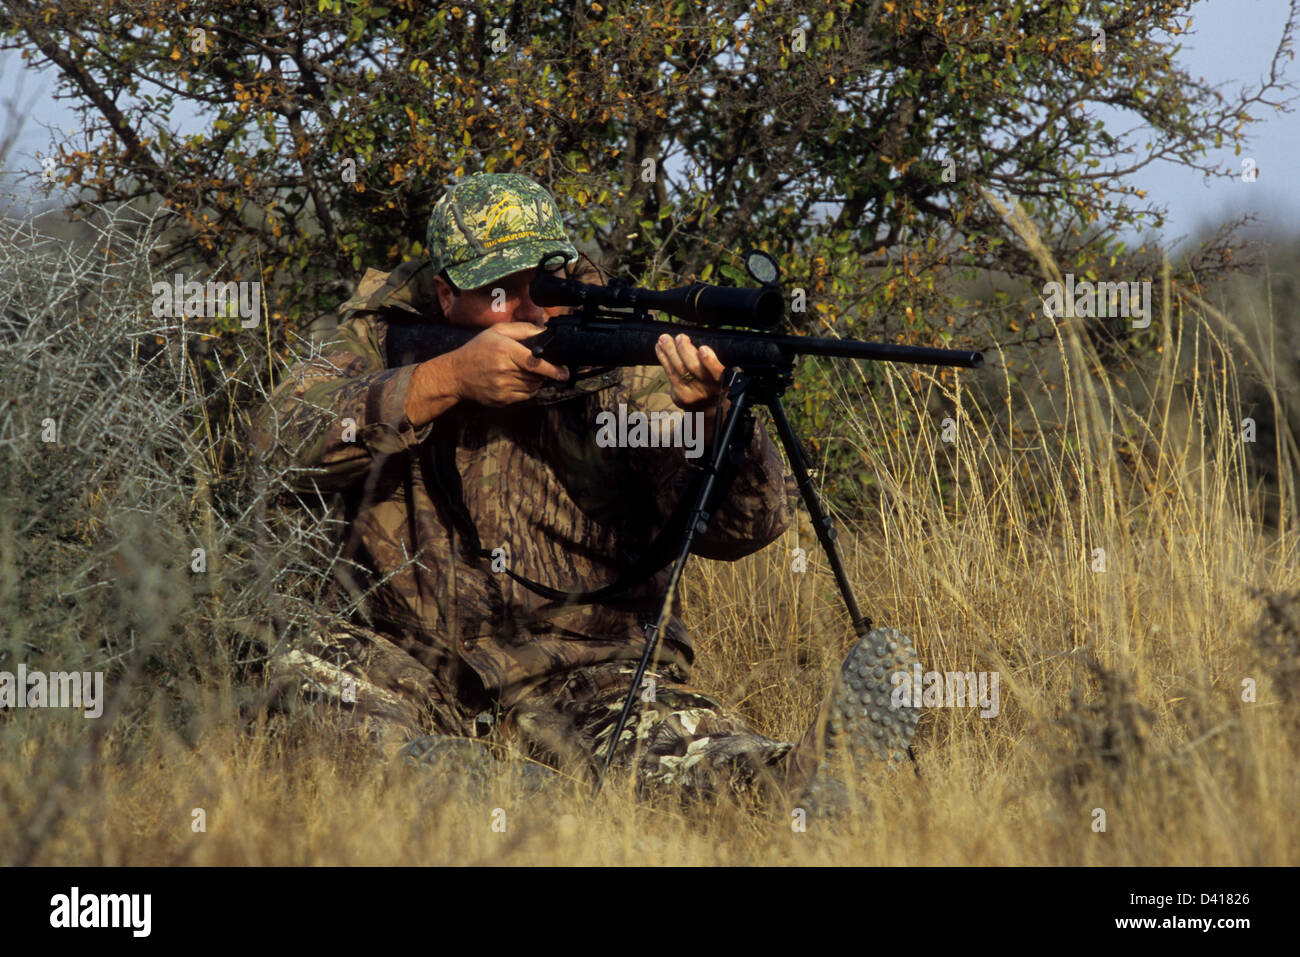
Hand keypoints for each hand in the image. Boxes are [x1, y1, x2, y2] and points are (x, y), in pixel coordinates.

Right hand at [449, 322, 569, 406]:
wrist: (456, 374)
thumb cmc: (477, 350)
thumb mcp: (497, 331)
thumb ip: (522, 329)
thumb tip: (545, 331)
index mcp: (505, 351)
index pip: (535, 363)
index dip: (552, 369)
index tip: (564, 373)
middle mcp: (504, 370)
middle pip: (536, 376)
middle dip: (543, 372)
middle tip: (537, 366)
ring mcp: (503, 387)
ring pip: (533, 387)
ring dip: (536, 381)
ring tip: (524, 372)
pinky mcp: (502, 400)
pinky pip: (525, 396)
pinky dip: (528, 390)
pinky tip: (518, 381)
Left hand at [655, 333, 726, 410]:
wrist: (706, 407)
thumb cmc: (714, 382)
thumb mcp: (720, 373)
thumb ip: (713, 362)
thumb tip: (696, 345)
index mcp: (724, 381)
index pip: (718, 372)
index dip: (709, 361)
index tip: (703, 349)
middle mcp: (710, 390)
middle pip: (694, 368)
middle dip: (685, 349)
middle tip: (680, 337)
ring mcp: (693, 394)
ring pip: (679, 369)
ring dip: (670, 351)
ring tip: (664, 339)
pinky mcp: (680, 395)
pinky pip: (670, 374)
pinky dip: (664, 358)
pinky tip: (659, 348)